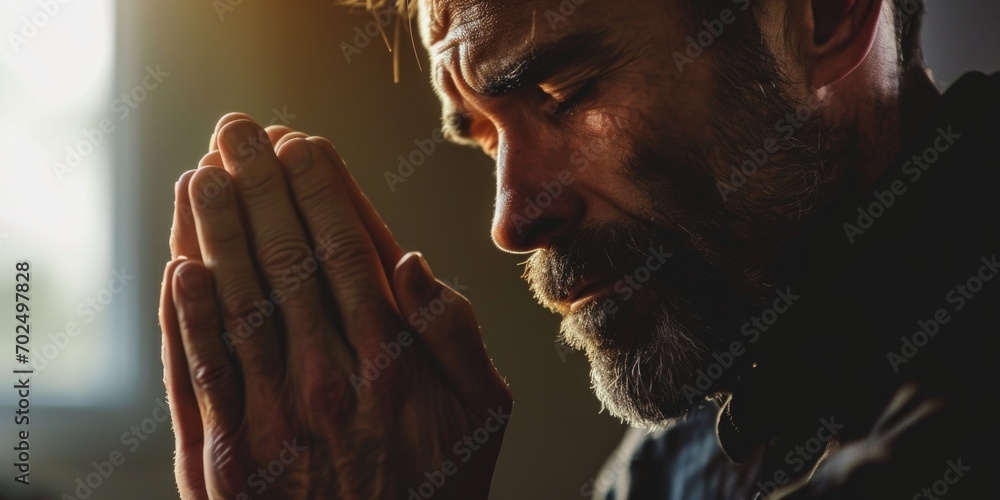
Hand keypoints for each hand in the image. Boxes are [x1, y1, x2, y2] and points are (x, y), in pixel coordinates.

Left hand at [158, 114, 512, 498]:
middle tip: (240, 131)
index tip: (300, 143)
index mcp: (392, 363)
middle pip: (285, 259)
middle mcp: (327, 379)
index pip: (348, 250)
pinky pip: (200, 371)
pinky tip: (178, 265)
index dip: (319, 190)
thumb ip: (457, 338)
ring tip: (203, 174)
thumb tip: (413, 262)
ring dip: (213, 231)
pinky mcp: (225, 455)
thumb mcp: (483, 418)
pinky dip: (184, 315)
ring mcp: (270, 418)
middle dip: (259, 185)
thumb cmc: (437, 496)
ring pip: (235, 301)